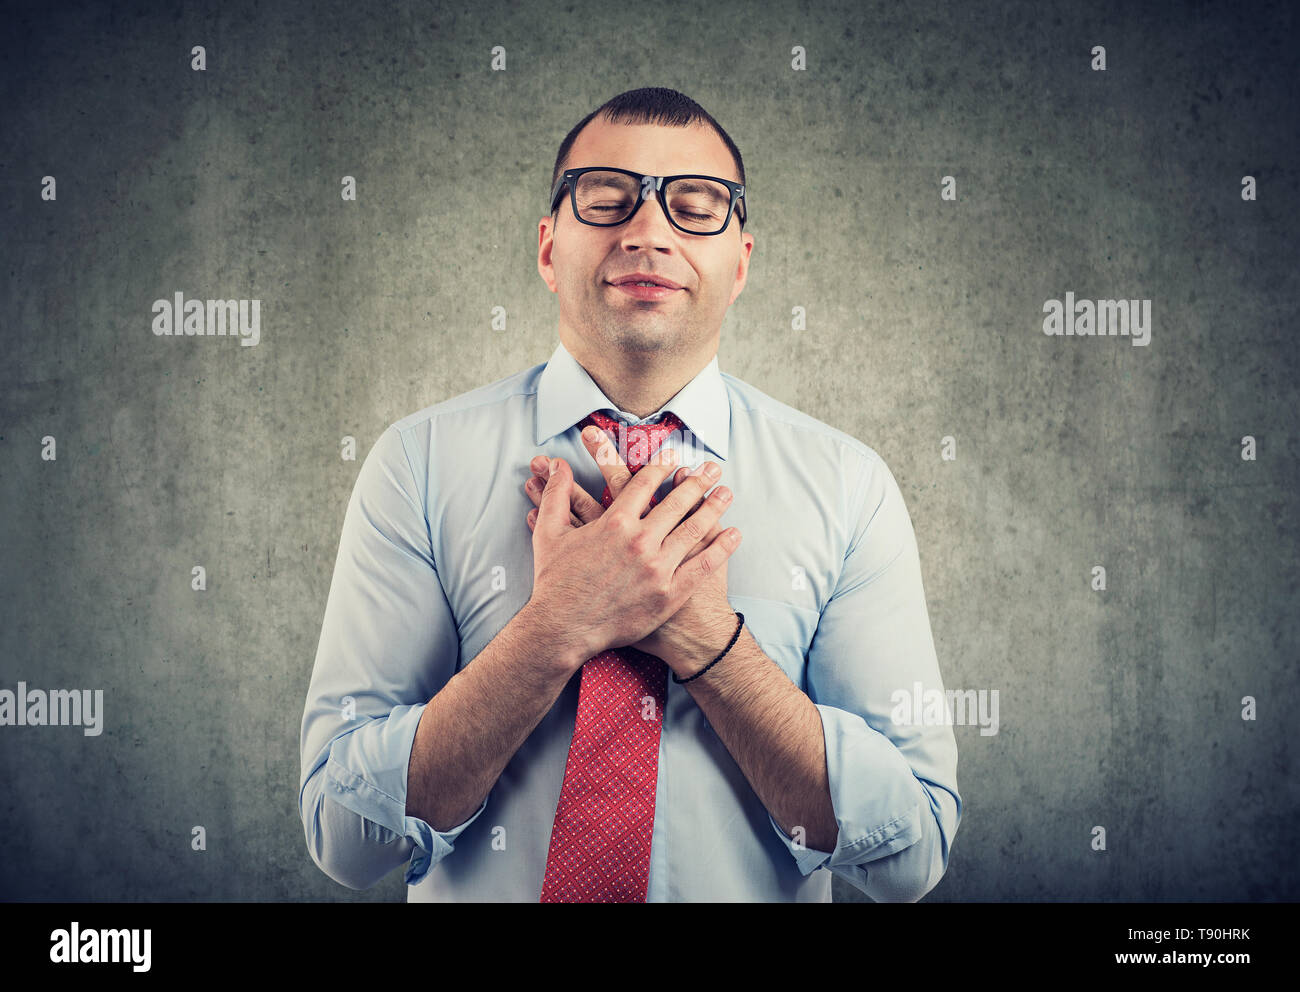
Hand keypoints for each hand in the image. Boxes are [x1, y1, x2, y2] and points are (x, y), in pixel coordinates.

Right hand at [523, 427, 740, 668]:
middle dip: (697, 482)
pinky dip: (720, 548)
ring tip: (726, 493)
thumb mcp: (549, 532)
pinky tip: (733, 534)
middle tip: (712, 469)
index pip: (645, 484)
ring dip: (713, 508)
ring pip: (694, 530)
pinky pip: (702, 566)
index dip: (662, 467)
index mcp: (614, 522)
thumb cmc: (555, 582)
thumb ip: (555, 494)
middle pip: (677, 502)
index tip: (675, 458)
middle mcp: (640, 541)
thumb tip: (555, 465)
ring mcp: (657, 569)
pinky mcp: (668, 595)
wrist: (562, 629)